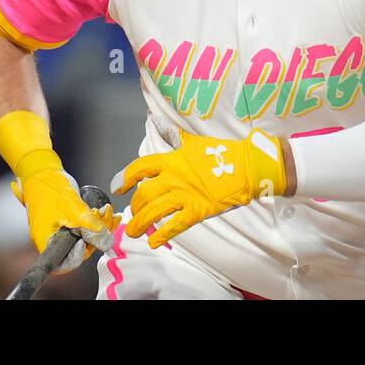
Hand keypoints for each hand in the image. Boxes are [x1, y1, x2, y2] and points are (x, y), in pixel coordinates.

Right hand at [11, 167, 119, 270]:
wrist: (42, 171)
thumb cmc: (50, 189)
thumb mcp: (74, 210)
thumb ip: (90, 228)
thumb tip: (106, 243)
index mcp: (47, 242)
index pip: (64, 264)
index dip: (80, 255)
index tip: (88, 240)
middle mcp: (51, 240)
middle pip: (78, 250)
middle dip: (95, 236)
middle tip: (105, 218)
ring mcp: (58, 230)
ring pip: (83, 237)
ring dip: (99, 226)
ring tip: (106, 211)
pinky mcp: (65, 221)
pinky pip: (82, 227)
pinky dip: (95, 220)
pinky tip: (106, 211)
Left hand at [114, 129, 285, 248]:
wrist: (246, 167)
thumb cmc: (220, 153)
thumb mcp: (193, 141)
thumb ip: (173, 135)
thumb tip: (156, 122)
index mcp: (171, 160)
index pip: (140, 168)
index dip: (126, 178)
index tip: (119, 187)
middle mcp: (174, 178)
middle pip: (145, 194)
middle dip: (135, 206)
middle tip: (133, 212)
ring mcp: (185, 196)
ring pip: (155, 212)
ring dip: (141, 223)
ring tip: (133, 231)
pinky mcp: (197, 211)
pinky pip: (175, 225)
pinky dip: (163, 234)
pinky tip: (154, 242)